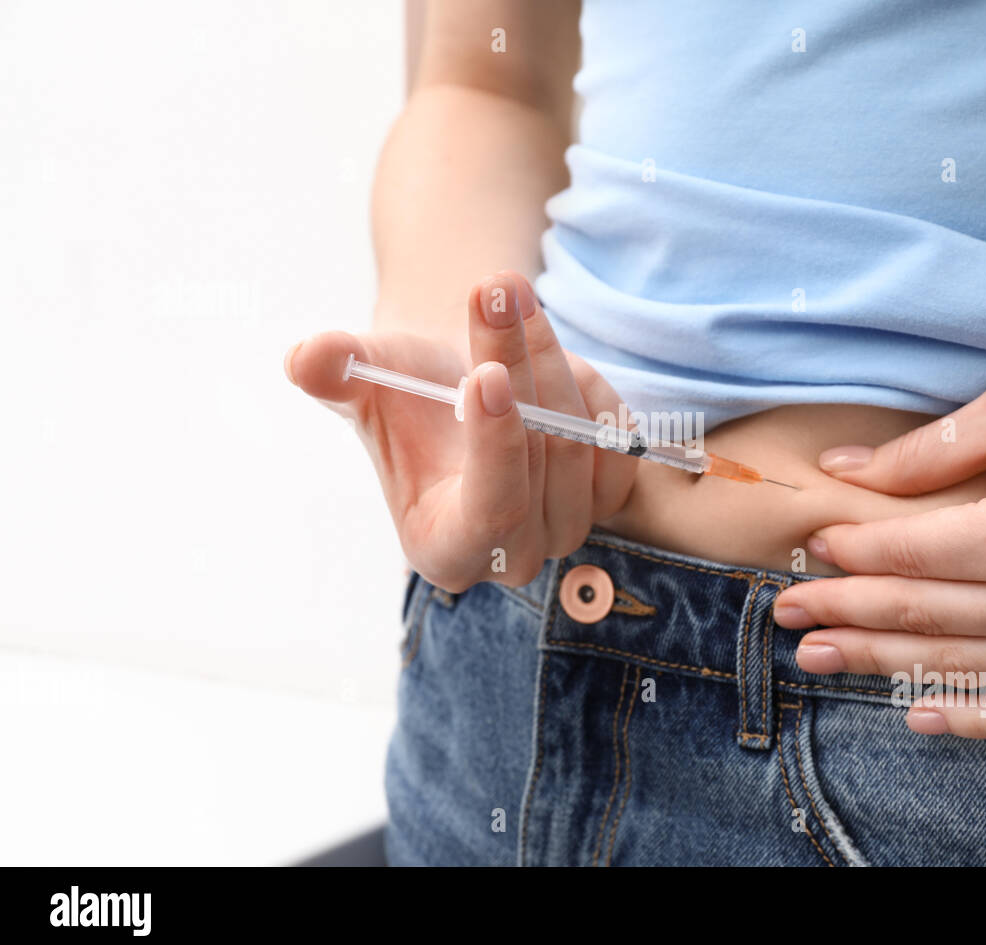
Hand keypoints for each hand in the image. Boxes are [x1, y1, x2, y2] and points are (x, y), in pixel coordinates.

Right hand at [285, 271, 636, 590]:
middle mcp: (518, 553)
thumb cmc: (407, 397)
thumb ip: (335, 374)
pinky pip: (614, 430)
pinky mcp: (609, 491)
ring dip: (548, 355)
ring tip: (509, 295)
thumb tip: (306, 358)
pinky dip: (585, 379)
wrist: (457, 390)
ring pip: (580, 437)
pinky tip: (546, 351)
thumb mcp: (365, 381)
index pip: (490, 512)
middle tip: (496, 286)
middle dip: (519, 363)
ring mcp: (572, 524)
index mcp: (448, 549)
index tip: (487, 373)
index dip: (494, 446)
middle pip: (540, 460)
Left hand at [774, 353, 985, 738]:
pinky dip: (979, 719)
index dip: (852, 552)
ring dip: (884, 666)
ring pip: (967, 666)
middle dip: (846, 615)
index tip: (809, 547)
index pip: (912, 555)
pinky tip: (919, 715)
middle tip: (786, 618)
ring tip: (819, 660)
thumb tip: (842, 470)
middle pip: (927, 617)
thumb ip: (928, 451)